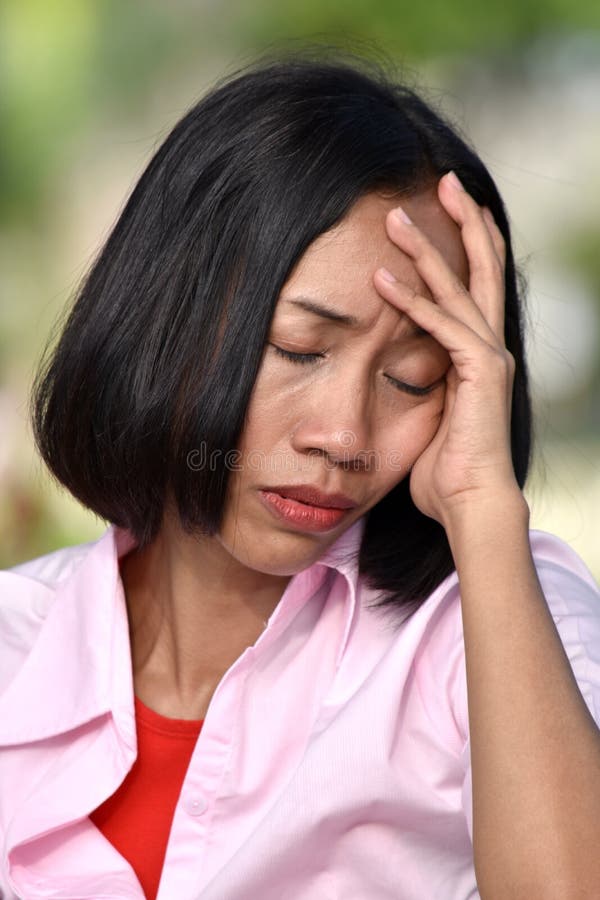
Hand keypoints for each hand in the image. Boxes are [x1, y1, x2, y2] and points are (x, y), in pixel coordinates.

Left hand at [373, 172, 520, 527]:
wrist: (469, 503)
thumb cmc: (444, 471)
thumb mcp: (425, 416)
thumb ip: (416, 386)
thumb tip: (390, 380)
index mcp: (478, 352)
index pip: (474, 285)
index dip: (461, 245)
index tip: (441, 213)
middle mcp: (490, 345)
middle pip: (479, 268)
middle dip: (461, 221)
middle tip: (441, 180)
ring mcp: (489, 356)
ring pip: (459, 287)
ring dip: (426, 248)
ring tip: (394, 217)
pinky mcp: (480, 372)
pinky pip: (443, 326)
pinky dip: (414, 301)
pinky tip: (383, 277)